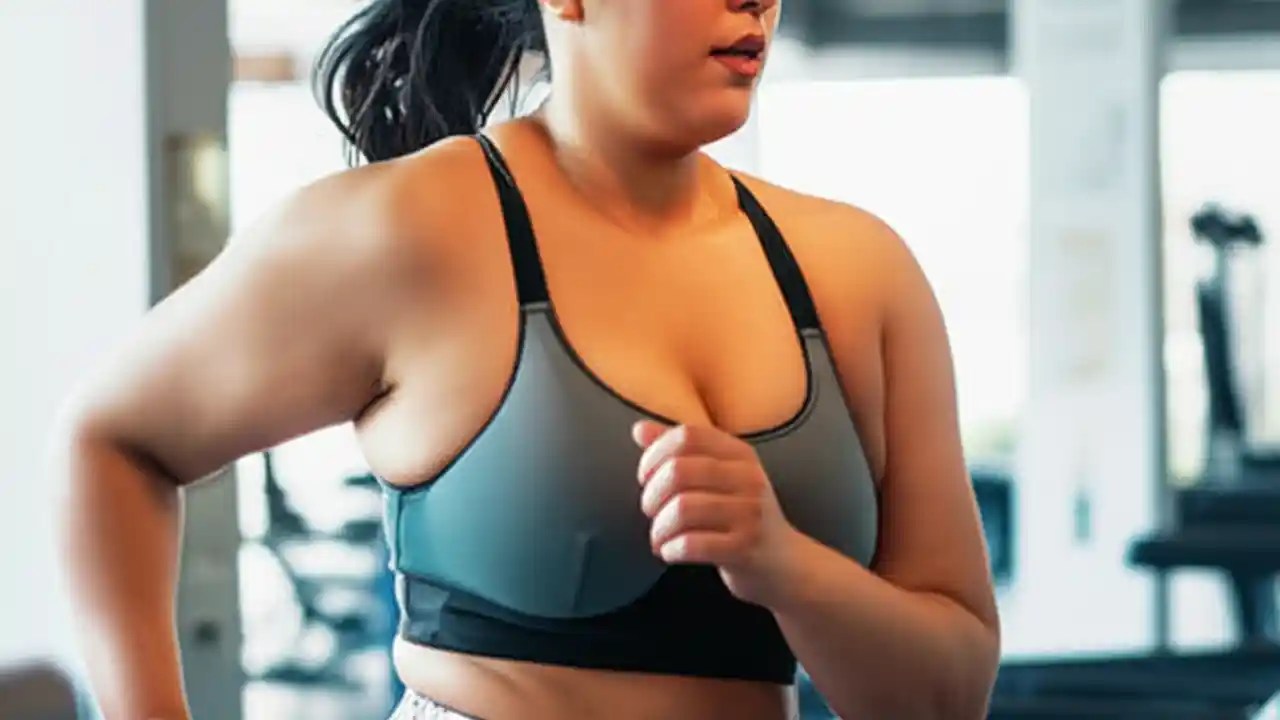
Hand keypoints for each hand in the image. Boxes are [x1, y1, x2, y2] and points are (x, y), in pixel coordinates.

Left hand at [631, 420, 804, 606]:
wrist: (786, 565)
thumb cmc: (741, 517)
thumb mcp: (719, 477)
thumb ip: (680, 452)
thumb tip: (638, 430)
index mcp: (740, 454)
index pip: (686, 436)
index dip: (654, 454)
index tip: (646, 477)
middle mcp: (749, 478)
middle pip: (678, 471)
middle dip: (651, 495)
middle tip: (651, 512)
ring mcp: (750, 513)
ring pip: (681, 509)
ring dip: (658, 528)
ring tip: (659, 537)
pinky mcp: (746, 548)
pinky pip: (691, 544)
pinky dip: (670, 549)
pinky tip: (671, 552)